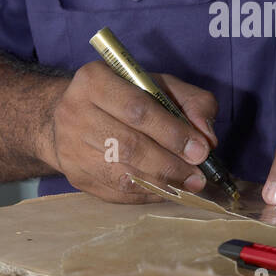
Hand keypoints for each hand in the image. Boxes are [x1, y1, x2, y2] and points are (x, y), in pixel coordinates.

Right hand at [37, 60, 218, 202]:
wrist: (69, 115)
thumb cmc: (124, 96)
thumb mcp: (160, 84)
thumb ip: (192, 101)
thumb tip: (206, 137)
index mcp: (95, 80)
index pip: (137, 109)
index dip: (172, 133)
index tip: (200, 150)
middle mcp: (75, 113)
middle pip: (128, 146)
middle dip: (170, 164)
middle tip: (197, 175)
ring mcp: (70, 148)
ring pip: (122, 175)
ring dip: (162, 184)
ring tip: (188, 185)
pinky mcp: (75, 176)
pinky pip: (116, 193)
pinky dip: (147, 195)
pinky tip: (166, 190)